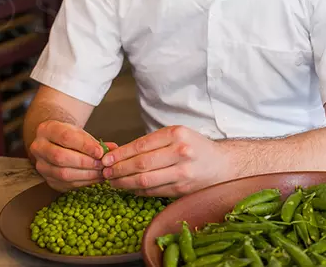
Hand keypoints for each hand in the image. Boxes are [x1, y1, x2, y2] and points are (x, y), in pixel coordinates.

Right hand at [30, 120, 117, 191]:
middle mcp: (39, 147)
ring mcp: (41, 165)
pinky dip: (83, 182)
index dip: (84, 146)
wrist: (55, 141)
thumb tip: (113, 149)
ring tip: (102, 172)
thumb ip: (95, 141)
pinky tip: (96, 178)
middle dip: (85, 162)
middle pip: (61, 157)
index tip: (100, 151)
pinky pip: (65, 184)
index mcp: (47, 129)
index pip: (66, 138)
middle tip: (102, 164)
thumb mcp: (81, 133)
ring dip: (85, 174)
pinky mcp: (47, 179)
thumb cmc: (70, 135)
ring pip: (62, 173)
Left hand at [101, 125, 231, 196]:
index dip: (121, 154)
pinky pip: (153, 191)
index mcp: (177, 134)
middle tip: (105, 173)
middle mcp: (181, 151)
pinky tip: (129, 188)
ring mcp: (182, 172)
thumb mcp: (177, 135)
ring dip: (124, 183)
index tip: (106, 159)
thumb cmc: (195, 146)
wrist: (221, 164)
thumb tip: (120, 153)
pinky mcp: (182, 189)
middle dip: (119, 169)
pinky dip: (138, 190)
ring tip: (113, 182)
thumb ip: (153, 142)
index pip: (142, 145)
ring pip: (145, 180)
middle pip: (141, 164)